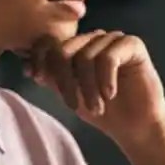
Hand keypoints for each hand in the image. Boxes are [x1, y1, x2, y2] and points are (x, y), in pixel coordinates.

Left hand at [24, 30, 164, 143]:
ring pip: (86, 56)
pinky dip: (105, 80)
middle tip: (73, 105)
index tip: (37, 78)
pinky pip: (109, 58)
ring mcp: (113, 40)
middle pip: (64, 49)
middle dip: (65, 80)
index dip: (40, 58)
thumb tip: (28, 66)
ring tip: (97, 108)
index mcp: (77, 46)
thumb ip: (52, 78)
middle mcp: (94, 39)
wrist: (136, 125)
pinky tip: (110, 94)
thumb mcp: (70, 94)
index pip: (50, 42)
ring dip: (88, 87)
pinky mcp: (133, 45)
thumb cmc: (104, 111)